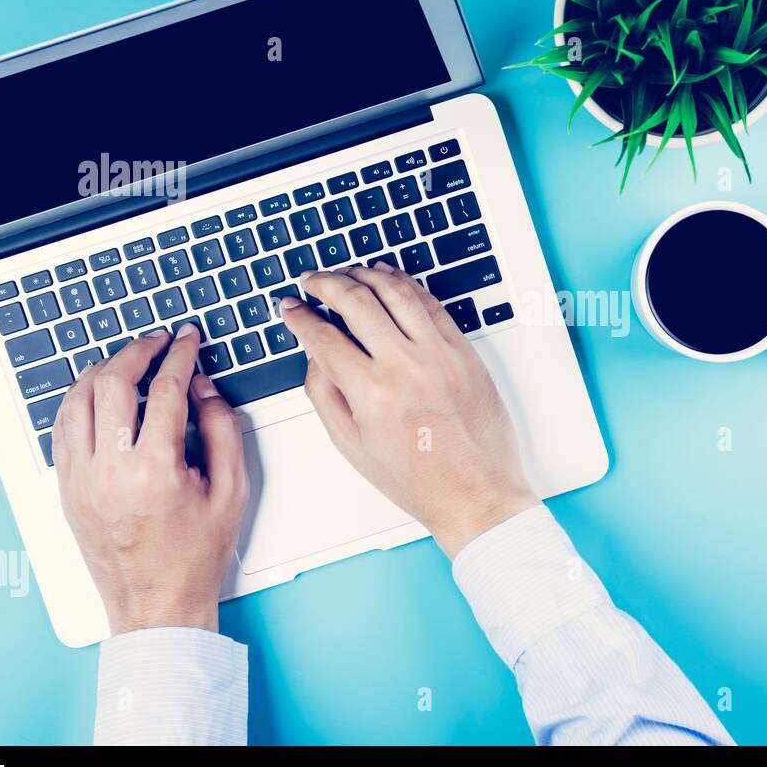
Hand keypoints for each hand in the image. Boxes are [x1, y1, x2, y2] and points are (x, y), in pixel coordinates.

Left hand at [50, 324, 248, 634]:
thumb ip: (222, 430)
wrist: (157, 605)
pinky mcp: (67, 490)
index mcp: (156, 471)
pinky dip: (79, 401)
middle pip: (113, 384)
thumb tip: (203, 389)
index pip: (164, 390)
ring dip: (102, 370)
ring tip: (127, 360)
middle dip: (137, 352)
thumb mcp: (232, 491)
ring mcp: (81, 480)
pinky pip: (63, 429)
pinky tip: (97, 393)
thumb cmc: (196, 555)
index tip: (188, 340)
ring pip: (78, 400)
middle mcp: (111, 471)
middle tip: (158, 341)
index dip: (180, 356)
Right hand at [280, 263, 537, 557]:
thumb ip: (325, 395)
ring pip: (396, 292)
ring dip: (365, 274)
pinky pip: (432, 304)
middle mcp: (406, 367)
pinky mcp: (465, 352)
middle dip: (326, 283)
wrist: (476, 493)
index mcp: (372, 394)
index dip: (300, 317)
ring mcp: (440, 355)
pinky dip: (407, 285)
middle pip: (356, 301)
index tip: (291, 308)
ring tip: (348, 272)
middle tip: (312, 280)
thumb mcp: (353, 446)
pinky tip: (390, 279)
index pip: (323, 337)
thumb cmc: (419, 480)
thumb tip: (314, 355)